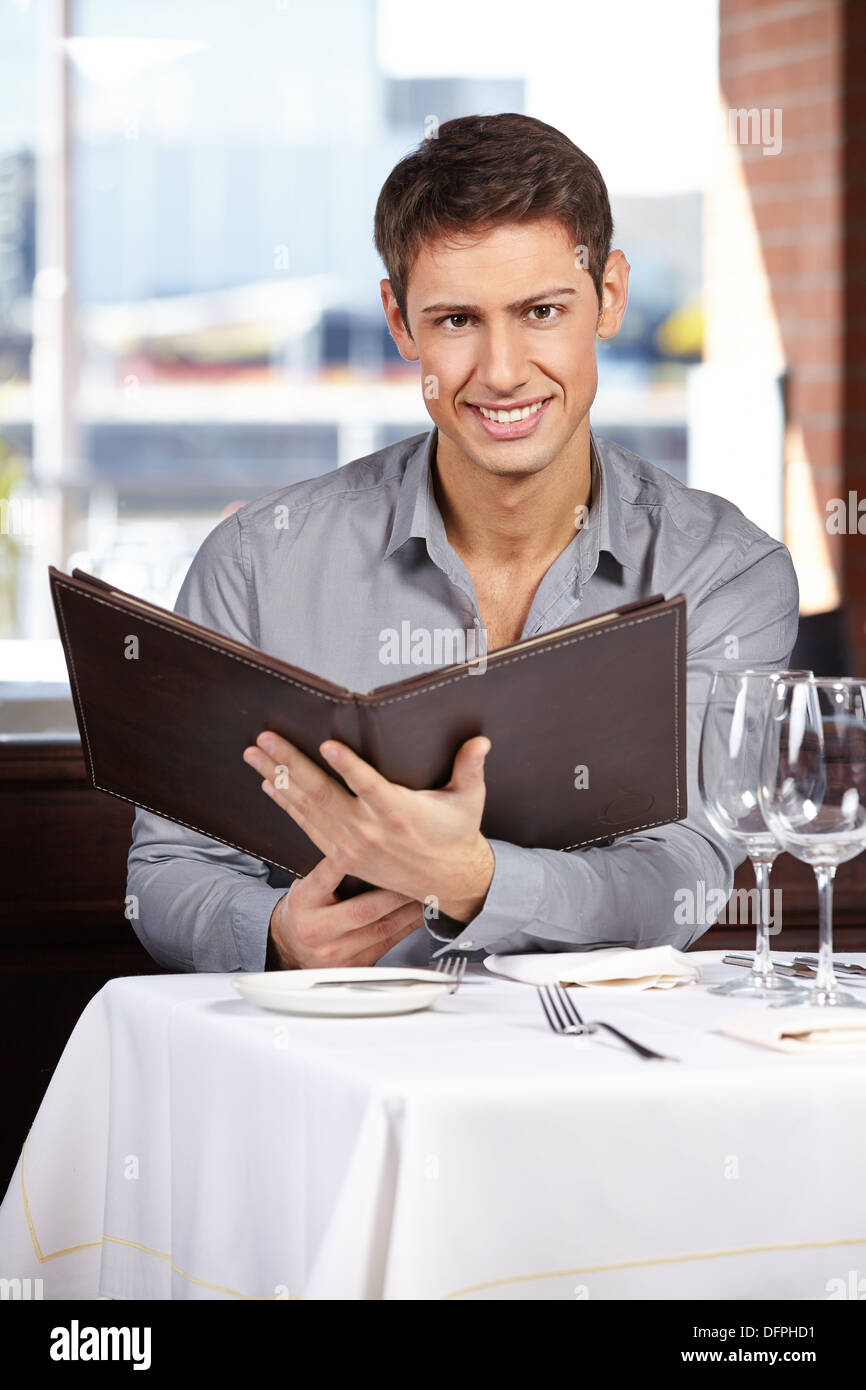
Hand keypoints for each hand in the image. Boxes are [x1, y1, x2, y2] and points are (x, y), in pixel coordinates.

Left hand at [243, 732, 494, 920]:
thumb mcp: (468, 799)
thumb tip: (481, 741)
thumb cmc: (457, 833)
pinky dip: (287, 806)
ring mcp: (351, 844)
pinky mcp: (343, 855)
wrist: (448, 881)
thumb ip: (470, 767)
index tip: (327, 746)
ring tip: (254, 756)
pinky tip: (269, 786)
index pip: (368, 785)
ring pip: (307, 808)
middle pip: (322, 793)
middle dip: (289, 763)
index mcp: (399, 811)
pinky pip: (307, 827)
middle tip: (265, 740)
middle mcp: (370, 829)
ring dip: (277, 779)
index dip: (347, 766)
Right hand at [267, 855, 423, 969]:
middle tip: (417, 876)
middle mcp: (316, 930)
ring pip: (382, 930)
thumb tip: (375, 854)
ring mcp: (335, 953)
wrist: (290, 948)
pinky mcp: (353, 966)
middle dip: (396, 892)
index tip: (373, 850)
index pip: (325, 878)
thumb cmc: (304, 911)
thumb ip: (334, 874)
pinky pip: (388, 945)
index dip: (350, 864)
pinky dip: (408, 927)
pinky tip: (419, 914)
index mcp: (303, 903)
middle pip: (363, 910)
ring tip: (426, 893)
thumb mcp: (307, 887)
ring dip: (410, 910)